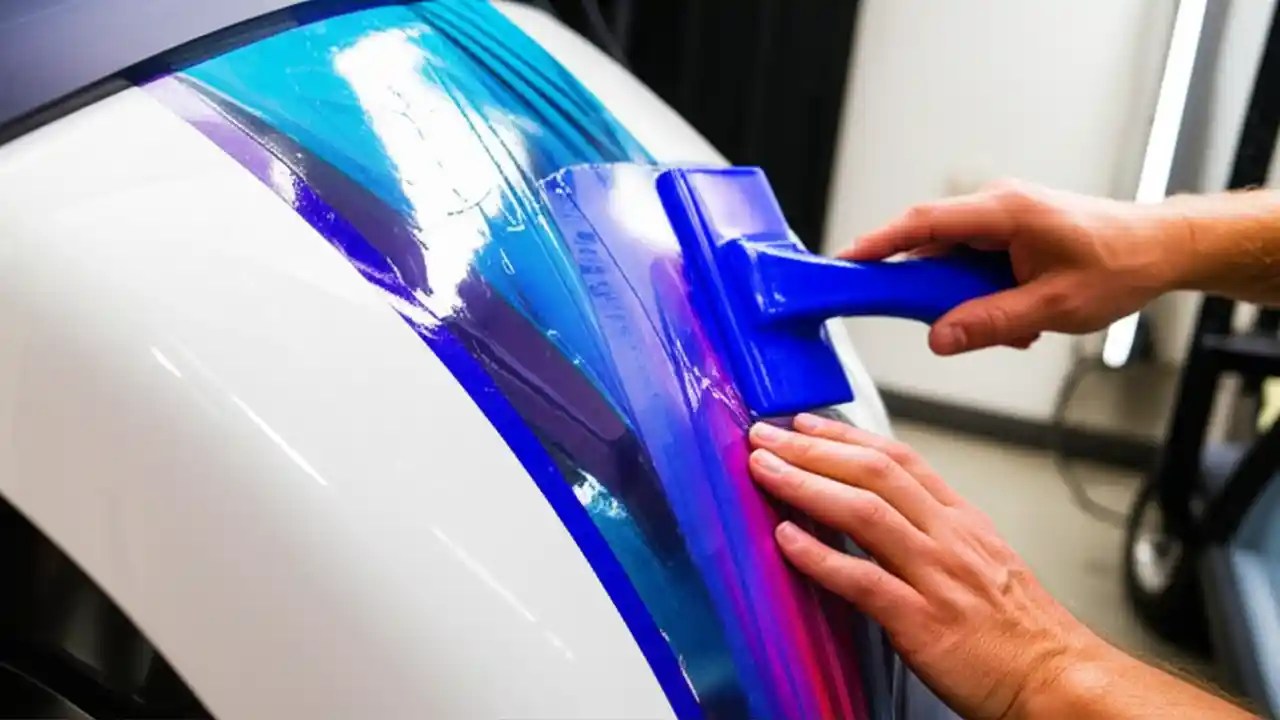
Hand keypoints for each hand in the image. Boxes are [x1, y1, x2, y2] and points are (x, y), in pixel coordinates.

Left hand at [747, 414, 1107, 719]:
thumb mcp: (983, 561)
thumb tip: (880, 510)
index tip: (805, 423)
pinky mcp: (924, 622)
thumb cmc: (1021, 632)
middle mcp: (948, 538)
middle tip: (766, 435)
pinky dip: (820, 557)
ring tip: (764, 470)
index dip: (845, 436)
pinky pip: (864, 580)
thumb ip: (935, 531)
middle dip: (813, 448)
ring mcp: (936, 577)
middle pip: (873, 472)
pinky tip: (787, 540)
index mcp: (961, 521)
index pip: (898, 458)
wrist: (1060, 682)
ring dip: (805, 484)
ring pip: (863, 512)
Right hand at [845, 180, 1190, 354]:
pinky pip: (974, 264)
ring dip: (964, 299)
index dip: (879, 242)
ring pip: (953, 261)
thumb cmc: (1118, 265)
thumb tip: (939, 338)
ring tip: (1009, 328)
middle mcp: (997, 206)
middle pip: (931, 245)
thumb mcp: (1053, 307)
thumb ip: (991, 322)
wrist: (1161, 248)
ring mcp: (1002, 218)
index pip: (924, 223)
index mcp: (1004, 211)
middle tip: (921, 321)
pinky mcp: (1009, 233)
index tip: (845, 261)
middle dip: (925, 289)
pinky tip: (1019, 319)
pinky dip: (983, 295)